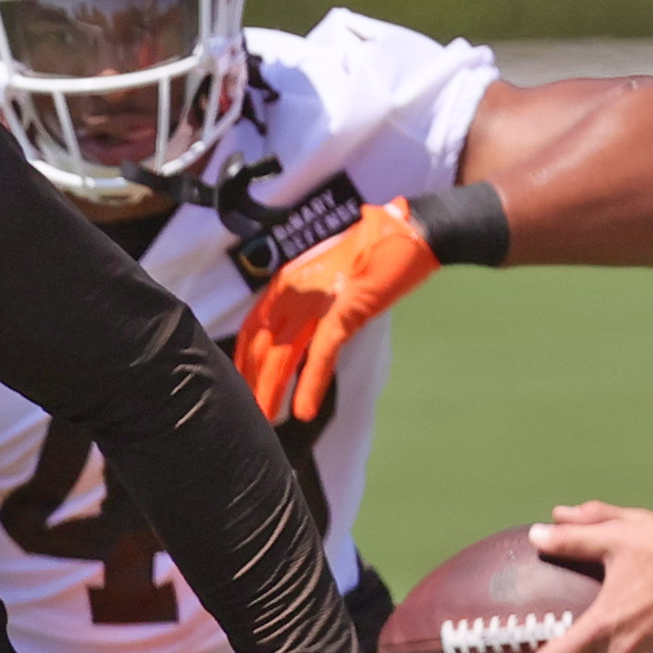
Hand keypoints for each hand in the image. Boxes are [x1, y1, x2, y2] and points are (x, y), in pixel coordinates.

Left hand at [227, 200, 441, 421]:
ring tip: (268, 420)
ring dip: (272, 391)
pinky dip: (310, 385)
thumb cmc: (374, 249)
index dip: (243, 360)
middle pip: (261, 346)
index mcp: (288, 281)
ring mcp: (318, 301)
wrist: (411, 232)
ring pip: (283, 355)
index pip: (252, 327)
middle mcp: (295, 290)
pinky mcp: (345, 312)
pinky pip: (321, 355)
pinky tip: (303, 411)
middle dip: (252, 382)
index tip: (240, 385)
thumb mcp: (329, 273)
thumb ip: (309, 297)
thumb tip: (299, 326)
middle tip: (247, 412)